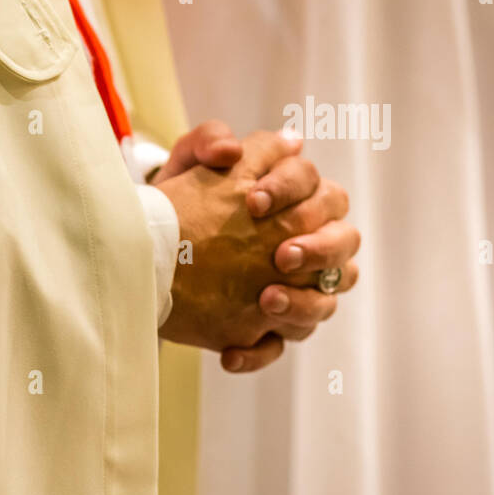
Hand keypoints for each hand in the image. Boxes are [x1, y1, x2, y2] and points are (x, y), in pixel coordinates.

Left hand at [155, 129, 359, 371]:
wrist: (149, 247)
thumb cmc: (180, 200)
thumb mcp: (186, 166)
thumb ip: (208, 142)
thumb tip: (236, 150)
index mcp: (299, 197)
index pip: (318, 188)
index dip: (293, 192)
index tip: (252, 201)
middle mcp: (310, 242)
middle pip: (344, 242)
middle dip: (319, 248)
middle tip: (280, 254)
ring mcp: (295, 288)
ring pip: (327, 300)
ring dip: (303, 303)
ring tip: (264, 301)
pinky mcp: (269, 327)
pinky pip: (278, 347)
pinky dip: (258, 352)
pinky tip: (229, 352)